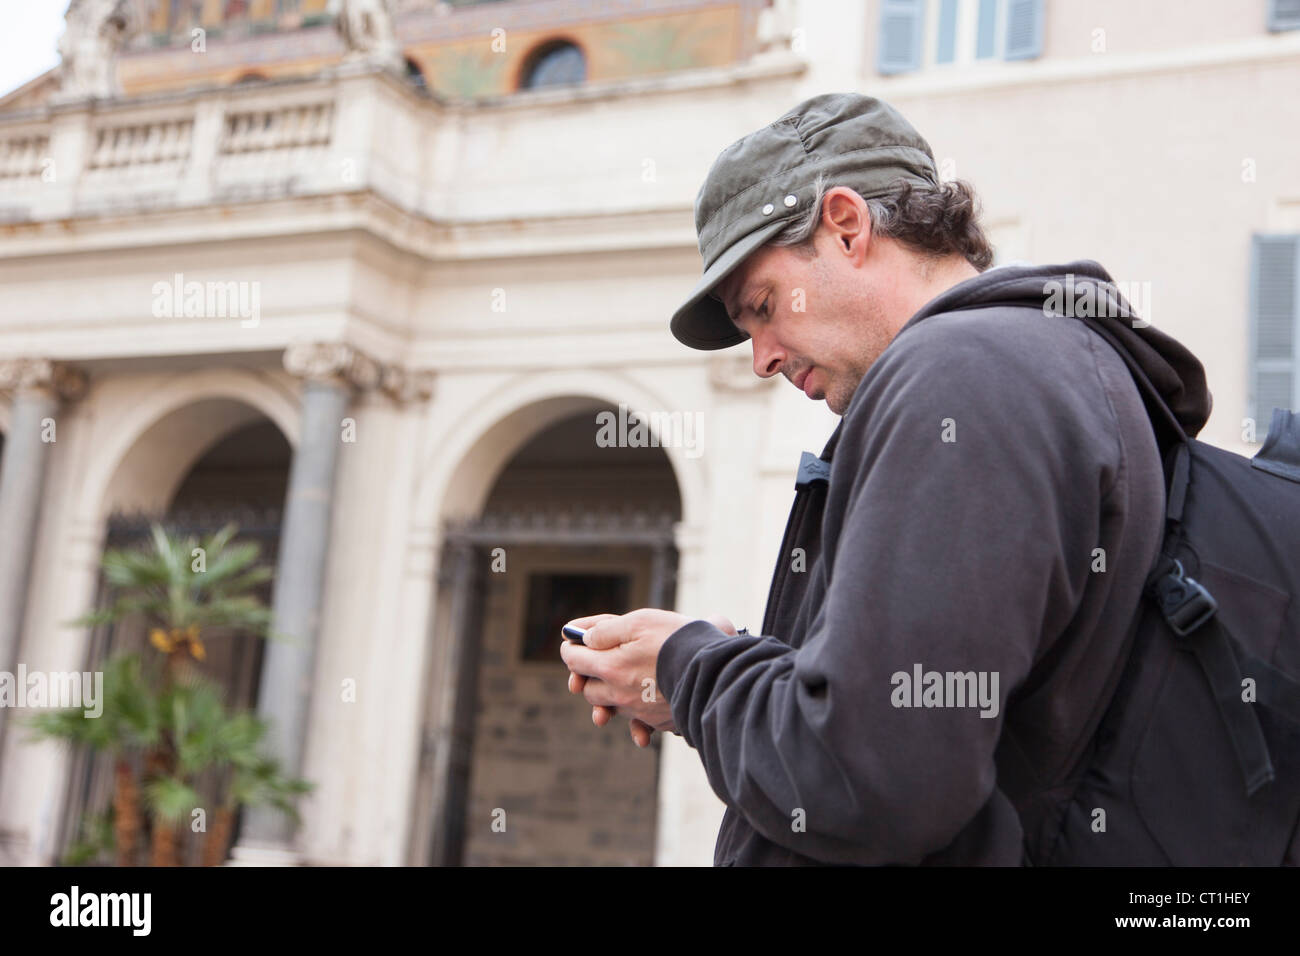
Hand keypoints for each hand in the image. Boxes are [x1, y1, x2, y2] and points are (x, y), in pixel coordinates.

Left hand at [561, 609, 738, 746]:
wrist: (716, 671)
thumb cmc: (678, 640)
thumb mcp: (639, 622)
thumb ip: (606, 630)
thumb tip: (585, 638)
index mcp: (610, 668)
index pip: (575, 660)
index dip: (571, 647)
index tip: (573, 641)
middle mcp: (621, 694)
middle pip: (590, 690)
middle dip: (588, 677)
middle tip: (593, 664)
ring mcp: (641, 711)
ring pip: (614, 708)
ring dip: (610, 700)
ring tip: (617, 688)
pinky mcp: (661, 721)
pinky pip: (642, 725)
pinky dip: (638, 724)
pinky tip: (641, 722)